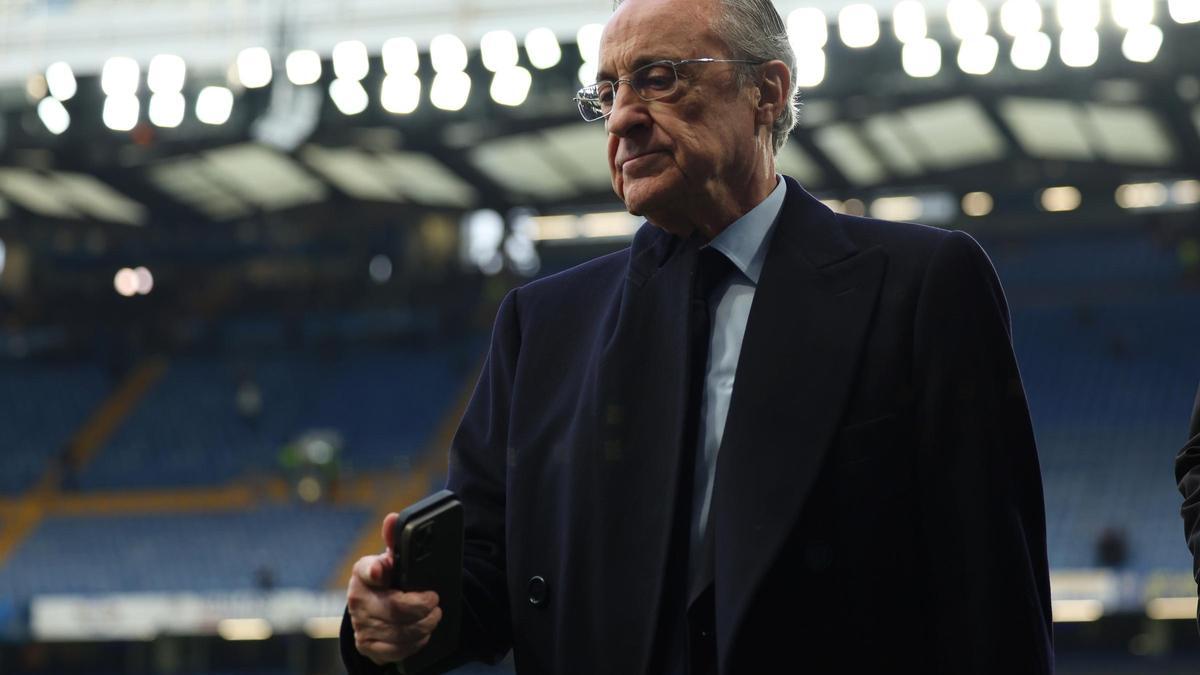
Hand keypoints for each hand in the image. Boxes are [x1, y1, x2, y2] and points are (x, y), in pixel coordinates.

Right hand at [347, 512, 442, 664]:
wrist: (374, 611)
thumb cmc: (389, 580)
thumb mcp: (394, 560)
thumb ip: (397, 540)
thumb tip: (393, 518)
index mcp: (363, 572)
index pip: (367, 569)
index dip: (375, 569)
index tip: (383, 569)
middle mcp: (357, 599)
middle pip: (394, 608)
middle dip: (421, 608)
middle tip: (436, 603)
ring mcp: (361, 624)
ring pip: (398, 632)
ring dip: (423, 626)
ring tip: (434, 617)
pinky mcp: (366, 645)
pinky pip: (395, 650)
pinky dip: (414, 643)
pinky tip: (423, 634)